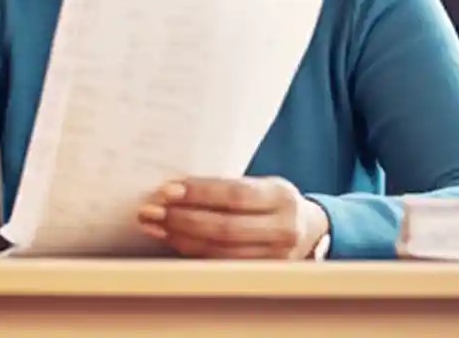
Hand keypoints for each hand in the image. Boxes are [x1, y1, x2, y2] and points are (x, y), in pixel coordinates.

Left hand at [136, 176, 329, 258]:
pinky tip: (172, 239)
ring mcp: (275, 256)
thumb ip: (228, 186)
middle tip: (150, 209)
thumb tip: (175, 186)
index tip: (167, 189)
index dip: (199, 192)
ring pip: (219, 250)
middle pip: (225, 227)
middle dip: (182, 218)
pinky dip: (191, 250)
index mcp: (281, 197)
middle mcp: (283, 229)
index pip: (236, 195)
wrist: (308, 230)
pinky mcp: (261, 273)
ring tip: (154, 224)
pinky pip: (219, 263)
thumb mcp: (261, 184)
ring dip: (180, 237)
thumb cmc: (272, 201)